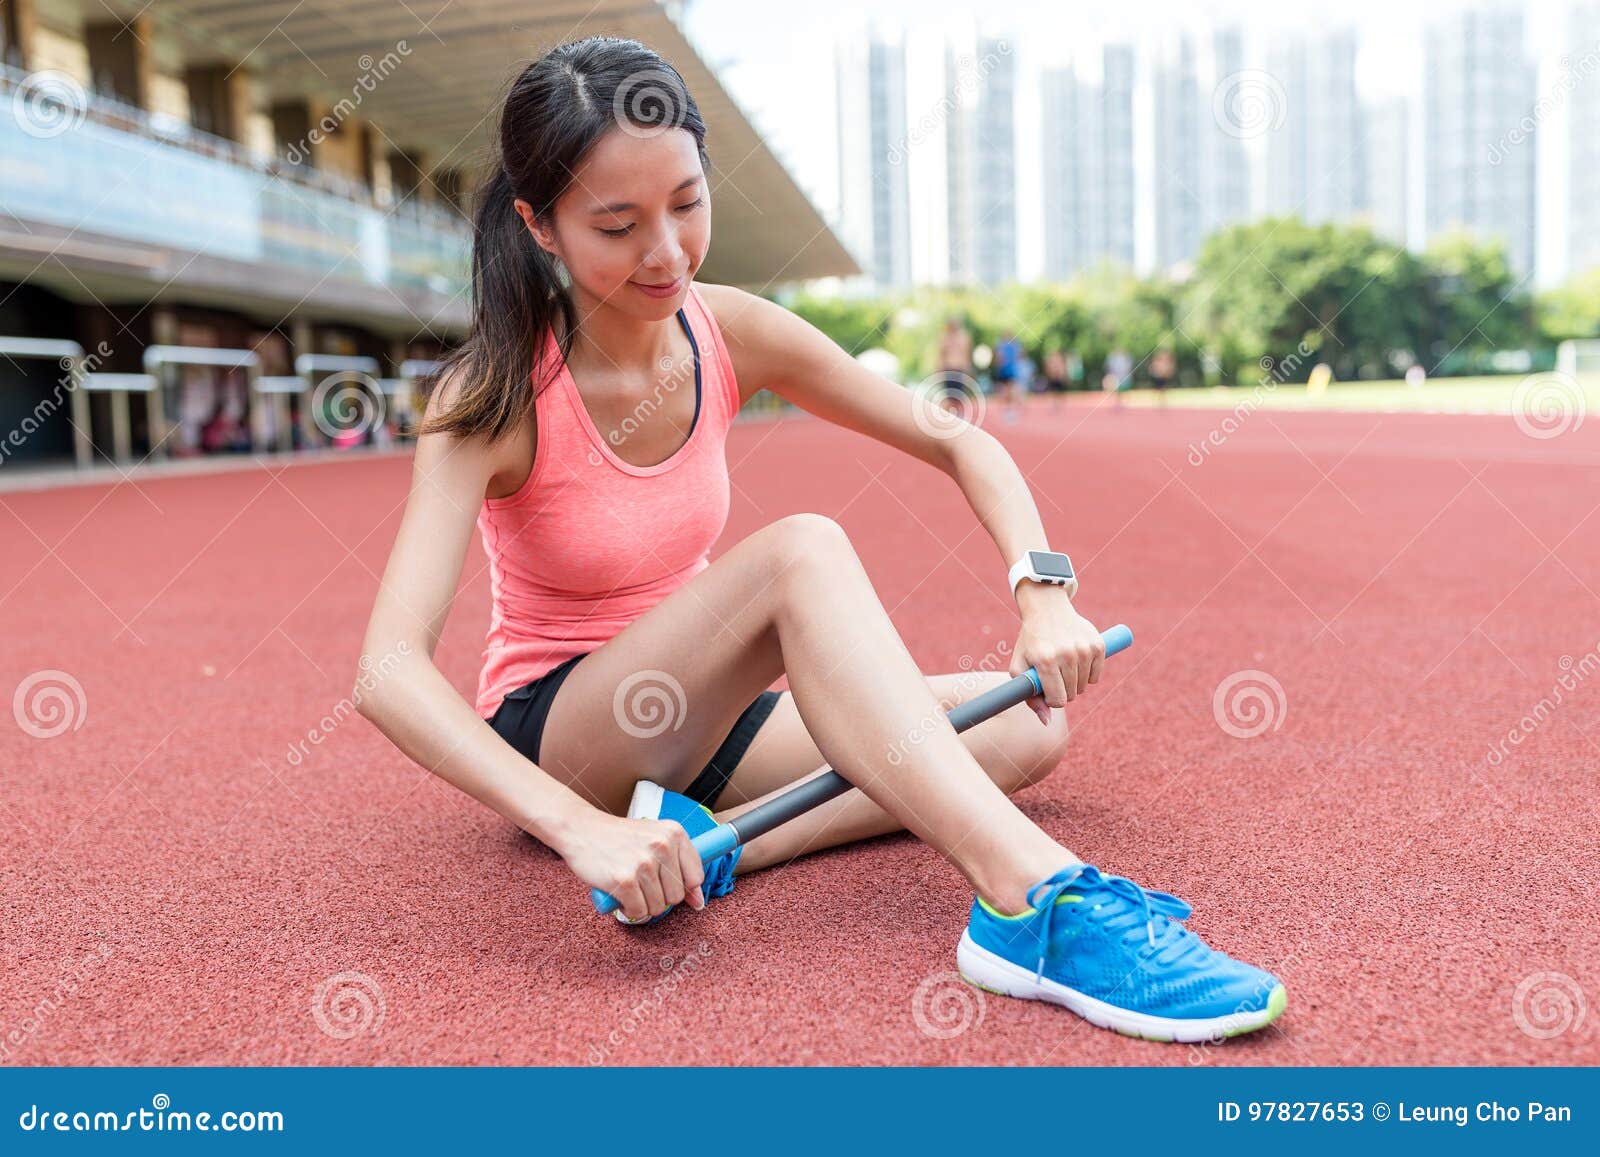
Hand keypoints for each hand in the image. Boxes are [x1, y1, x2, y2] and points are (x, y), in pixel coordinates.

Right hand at [556, 810, 705, 922]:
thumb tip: (698, 902)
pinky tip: (620, 893)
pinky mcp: (624, 880)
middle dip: (660, 896)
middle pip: (677, 896)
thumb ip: (679, 867)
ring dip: (643, 904)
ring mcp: (643, 863)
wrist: (582, 830)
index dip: (684, 888)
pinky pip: (638, 911)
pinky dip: (629, 909)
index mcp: (674, 833)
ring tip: (630, 886)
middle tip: (642, 883)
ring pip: (658, 907)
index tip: (668, 886)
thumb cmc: (620, 838)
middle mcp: (662, 846)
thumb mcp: (654, 840)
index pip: (696, 877)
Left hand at [1010, 586, 1104, 723]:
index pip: (1057, 700)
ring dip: (1074, 681)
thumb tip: (1046, 722)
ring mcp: (1084, 648)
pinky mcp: (1098, 644)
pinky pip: (1096, 675)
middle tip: (1054, 673)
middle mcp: (1067, 654)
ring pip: (1085, 686)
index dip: (1052, 699)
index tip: (1047, 689)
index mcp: (1045, 660)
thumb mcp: (1019, 666)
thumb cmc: (1031, 642)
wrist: (1047, 609)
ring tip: (1063, 664)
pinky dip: (1088, 673)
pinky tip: (1077, 659)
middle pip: (1072, 695)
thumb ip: (1029, 697)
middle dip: (1062, 689)